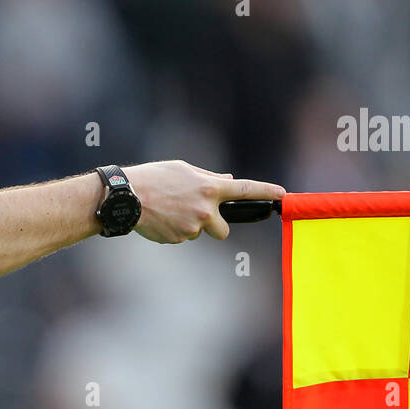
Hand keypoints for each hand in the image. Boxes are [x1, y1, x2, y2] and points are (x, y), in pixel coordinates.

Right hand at [125, 160, 285, 242]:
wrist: (127, 197)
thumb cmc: (154, 178)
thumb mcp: (183, 169)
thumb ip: (208, 177)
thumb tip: (227, 181)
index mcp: (209, 188)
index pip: (245, 190)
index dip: (266, 191)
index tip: (283, 194)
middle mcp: (205, 210)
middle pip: (223, 230)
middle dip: (214, 226)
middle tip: (198, 216)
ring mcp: (192, 227)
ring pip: (199, 233)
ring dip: (189, 226)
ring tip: (168, 211)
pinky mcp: (177, 239)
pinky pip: (181, 237)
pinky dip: (173, 230)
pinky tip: (160, 219)